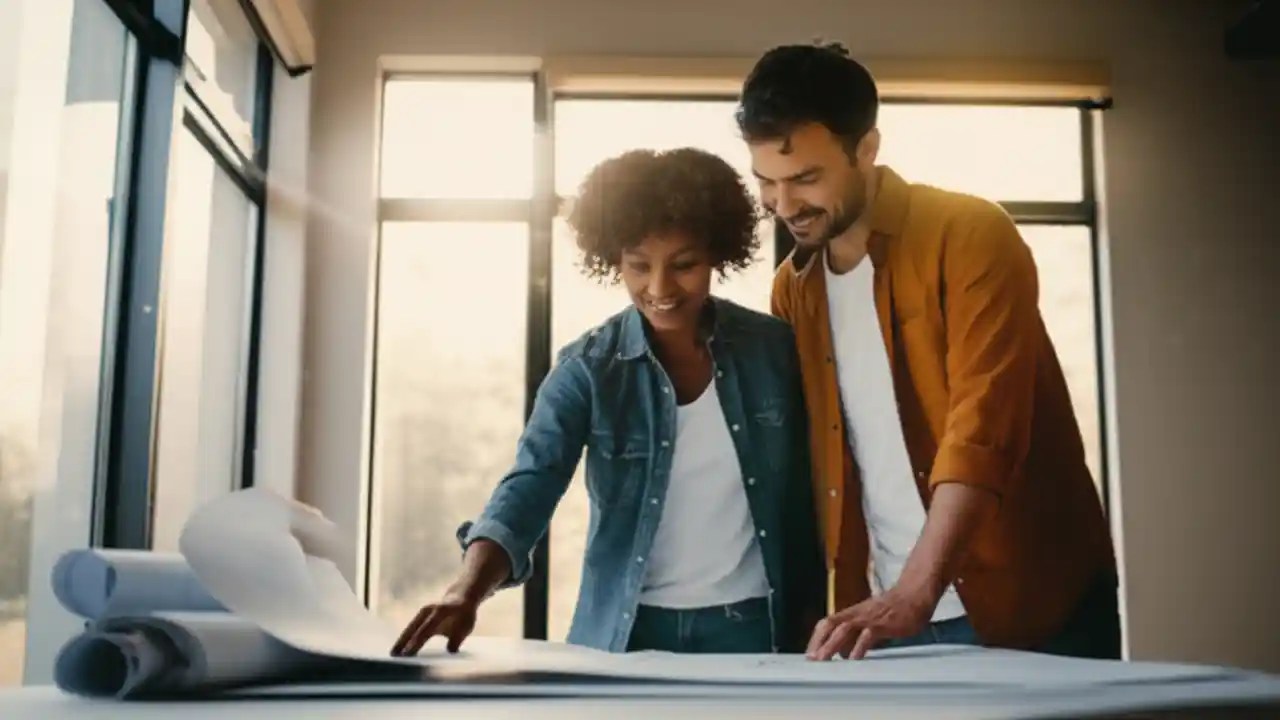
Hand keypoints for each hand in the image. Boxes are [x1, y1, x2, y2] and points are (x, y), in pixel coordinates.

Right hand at [390, 590, 478, 656]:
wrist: (461, 597)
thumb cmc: (464, 615)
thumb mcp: (465, 627)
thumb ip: (456, 640)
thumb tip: (448, 656)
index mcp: (440, 612)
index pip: (426, 630)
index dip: (416, 642)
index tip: (407, 654)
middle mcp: (428, 610)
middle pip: (413, 628)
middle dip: (403, 642)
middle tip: (394, 657)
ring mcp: (422, 613)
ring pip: (409, 628)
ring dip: (401, 641)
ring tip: (393, 655)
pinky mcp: (419, 616)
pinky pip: (411, 629)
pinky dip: (405, 639)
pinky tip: (398, 650)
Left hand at [805, 585, 935, 660]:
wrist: (913, 595)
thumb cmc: (893, 610)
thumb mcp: (870, 621)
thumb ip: (856, 635)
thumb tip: (844, 653)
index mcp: (852, 613)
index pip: (827, 623)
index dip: (816, 638)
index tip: (809, 654)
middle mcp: (856, 614)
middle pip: (829, 624)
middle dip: (818, 642)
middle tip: (811, 660)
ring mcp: (868, 618)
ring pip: (844, 629)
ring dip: (831, 645)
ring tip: (823, 660)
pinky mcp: (883, 623)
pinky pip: (867, 635)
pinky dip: (859, 647)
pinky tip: (854, 659)